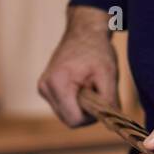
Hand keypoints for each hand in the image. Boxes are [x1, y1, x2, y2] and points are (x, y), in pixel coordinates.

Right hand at [37, 6, 119, 126]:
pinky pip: (63, 107)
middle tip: (96, 91)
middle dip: (86, 112)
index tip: (100, 99)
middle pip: (70, 120)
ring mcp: (43, 89)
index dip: (91, 116)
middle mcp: (45, 88)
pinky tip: (81, 86)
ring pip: (67, 115)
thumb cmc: (97, 50)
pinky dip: (75, 102)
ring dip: (81, 107)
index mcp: (57, 83)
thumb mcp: (108, 75)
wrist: (84, 31)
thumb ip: (109, 101)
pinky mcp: (45, 89)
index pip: (75, 120)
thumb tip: (110, 122)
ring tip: (88, 86)